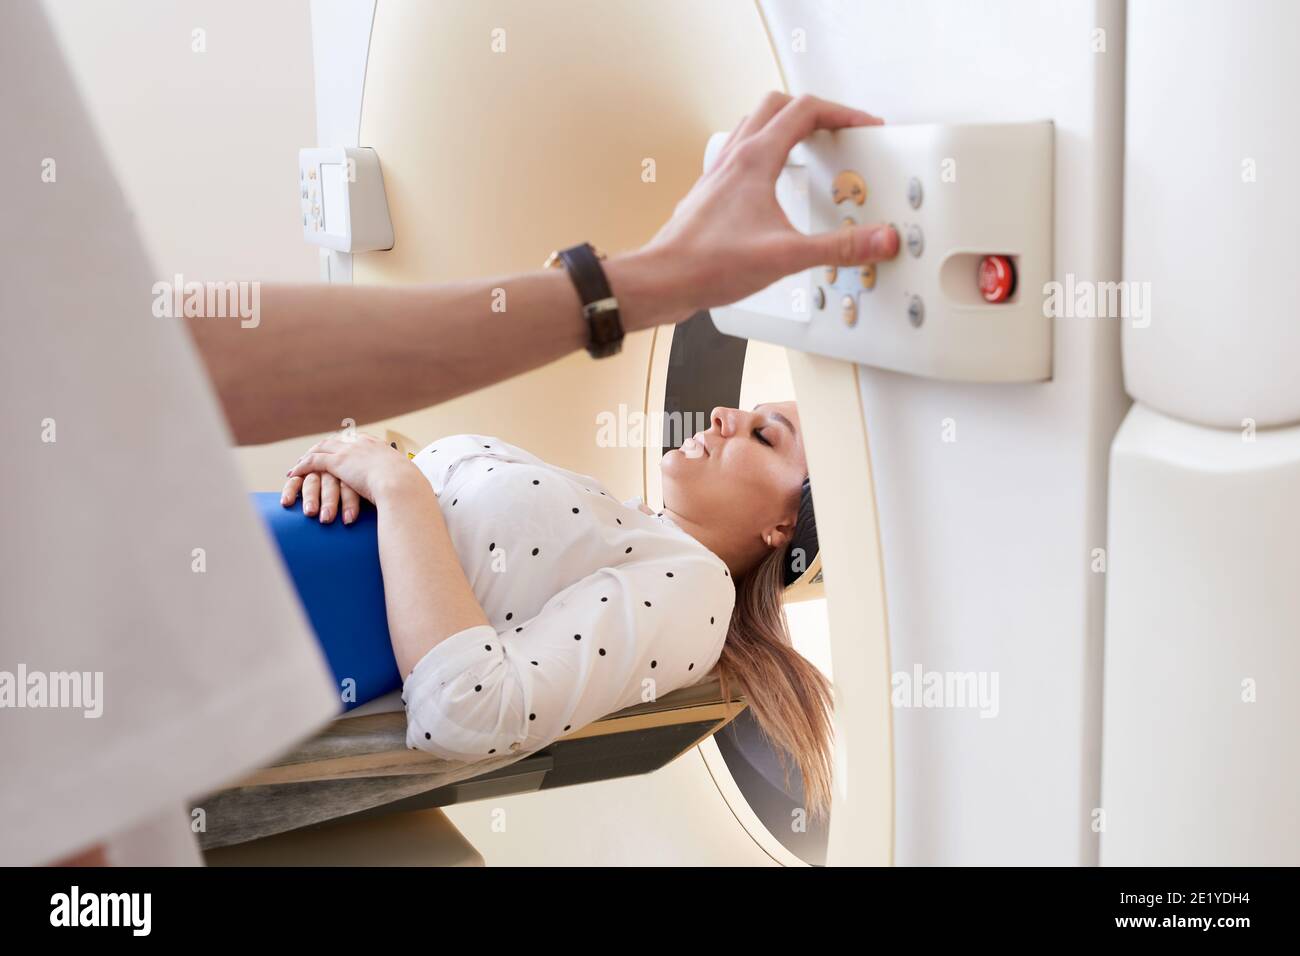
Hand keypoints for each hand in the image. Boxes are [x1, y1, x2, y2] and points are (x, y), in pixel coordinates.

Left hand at [284, 433, 423, 514]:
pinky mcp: (337, 462)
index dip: (343, 445)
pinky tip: (294, 473)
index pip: (355, 440)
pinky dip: (302, 467)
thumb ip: (401, 479)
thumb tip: (408, 487)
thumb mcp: (405, 478)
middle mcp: (361, 443)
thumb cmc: (407, 487)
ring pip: (321, 449)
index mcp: (378, 446)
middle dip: (322, 447)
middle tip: (312, 453)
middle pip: (335, 441)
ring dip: (308, 456)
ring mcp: (348, 451)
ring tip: (299, 464)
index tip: (338, 449)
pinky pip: (313, 461)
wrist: (401, 484)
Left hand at [639, 92, 899, 313]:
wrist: (663, 281)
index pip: (806, 111)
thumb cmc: (707, 264)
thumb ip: (839, 247)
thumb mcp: (786, 256)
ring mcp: (720, 173)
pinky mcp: (712, 192)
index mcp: (755, 159)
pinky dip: (764, 152)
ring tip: (809, 145)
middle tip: (838, 129)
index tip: (864, 127)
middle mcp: (735, 158)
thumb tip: (879, 238)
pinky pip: (740, 153)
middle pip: (778, 106)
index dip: (843, 113)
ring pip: (755, 125)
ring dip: (785, 126)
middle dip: (815, 111)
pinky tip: (772, 182)